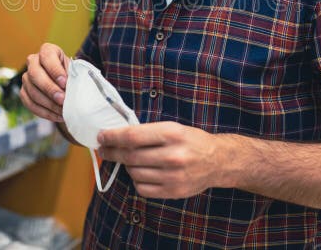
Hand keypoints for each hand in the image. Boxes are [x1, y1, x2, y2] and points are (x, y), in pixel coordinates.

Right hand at [19, 43, 68, 122]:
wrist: (66, 84)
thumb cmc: (72, 75)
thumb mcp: (75, 72)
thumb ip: (73, 78)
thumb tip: (71, 92)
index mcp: (47, 51)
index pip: (47, 56)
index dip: (54, 70)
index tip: (64, 82)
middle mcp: (33, 61)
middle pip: (35, 74)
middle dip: (49, 89)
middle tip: (62, 100)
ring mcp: (26, 78)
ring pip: (32, 91)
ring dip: (48, 104)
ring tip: (63, 111)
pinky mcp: (24, 92)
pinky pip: (30, 104)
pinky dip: (45, 112)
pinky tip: (57, 116)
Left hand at [97, 121, 227, 198]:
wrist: (218, 161)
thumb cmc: (192, 141)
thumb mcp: (173, 128)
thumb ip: (148, 132)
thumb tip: (117, 136)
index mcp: (172, 134)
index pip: (133, 136)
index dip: (113, 137)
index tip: (101, 136)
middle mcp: (173, 155)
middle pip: (130, 156)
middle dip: (112, 152)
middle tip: (104, 149)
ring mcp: (173, 176)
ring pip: (134, 172)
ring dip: (127, 166)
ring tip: (131, 160)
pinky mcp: (173, 191)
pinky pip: (142, 188)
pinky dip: (137, 180)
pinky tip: (142, 173)